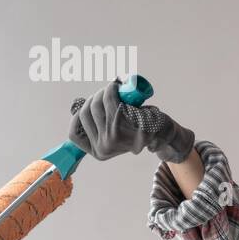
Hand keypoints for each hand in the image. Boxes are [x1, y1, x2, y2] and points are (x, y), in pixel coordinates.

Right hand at [68, 80, 194, 162]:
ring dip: (103, 92)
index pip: (73, 133)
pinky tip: (116, 86)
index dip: (78, 115)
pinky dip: (111, 90)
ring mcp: (111, 138)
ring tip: (112, 88)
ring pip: (96, 105)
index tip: (88, 105)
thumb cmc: (140, 131)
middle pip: (85, 113)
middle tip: (106, 91)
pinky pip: (110, 101)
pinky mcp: (124, 123)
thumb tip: (76, 107)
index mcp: (98, 153)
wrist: (164, 134)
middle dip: (94, 98)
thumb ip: (99, 127)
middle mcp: (102, 148)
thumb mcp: (115, 135)